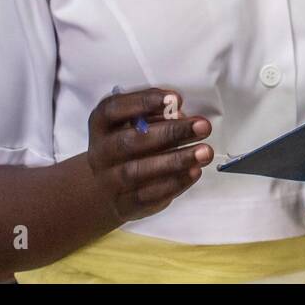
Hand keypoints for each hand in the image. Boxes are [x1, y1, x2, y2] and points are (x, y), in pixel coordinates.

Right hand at [86, 87, 213, 223]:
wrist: (107, 189)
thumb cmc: (130, 144)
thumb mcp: (135, 124)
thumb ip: (155, 115)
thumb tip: (179, 113)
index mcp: (101, 124)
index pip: (113, 109)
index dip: (143, 102)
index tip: (175, 98)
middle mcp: (100, 152)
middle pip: (129, 142)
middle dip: (170, 132)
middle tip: (202, 126)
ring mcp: (109, 181)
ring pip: (137, 171)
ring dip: (175, 160)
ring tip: (204, 152)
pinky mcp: (123, 205)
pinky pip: (146, 196)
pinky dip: (173, 183)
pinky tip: (194, 171)